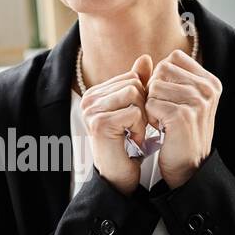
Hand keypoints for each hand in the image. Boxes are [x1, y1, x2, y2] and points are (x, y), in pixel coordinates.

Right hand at [79, 54, 152, 195]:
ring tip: (134, 134)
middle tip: (137, 128)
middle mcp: (89, 99)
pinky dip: (140, 129)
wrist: (120, 176)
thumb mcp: (134, 109)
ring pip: (135, 95)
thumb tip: (145, 58)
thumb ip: (138, 83)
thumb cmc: (127, 144)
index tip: (136, 119)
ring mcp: (92, 111)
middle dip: (144, 107)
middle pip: (134, 84)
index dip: (143, 98)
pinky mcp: (100, 123)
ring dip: (143, 118)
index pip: (132, 77)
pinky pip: (134, 112)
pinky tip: (132, 141)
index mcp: (95, 93)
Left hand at [146, 48, 221, 188]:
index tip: (167, 97)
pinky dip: (149, 117)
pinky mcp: (182, 115)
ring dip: (151, 105)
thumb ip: (166, 77)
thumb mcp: (179, 99)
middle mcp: (207, 89)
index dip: (161, 76)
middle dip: (154, 90)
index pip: (173, 58)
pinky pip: (151, 103)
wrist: (188, 167)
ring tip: (163, 121)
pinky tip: (161, 129)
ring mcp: (197, 101)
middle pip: (163, 69)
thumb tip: (142, 58)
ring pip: (154, 86)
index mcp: (210, 81)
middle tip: (163, 111)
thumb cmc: (179, 133)